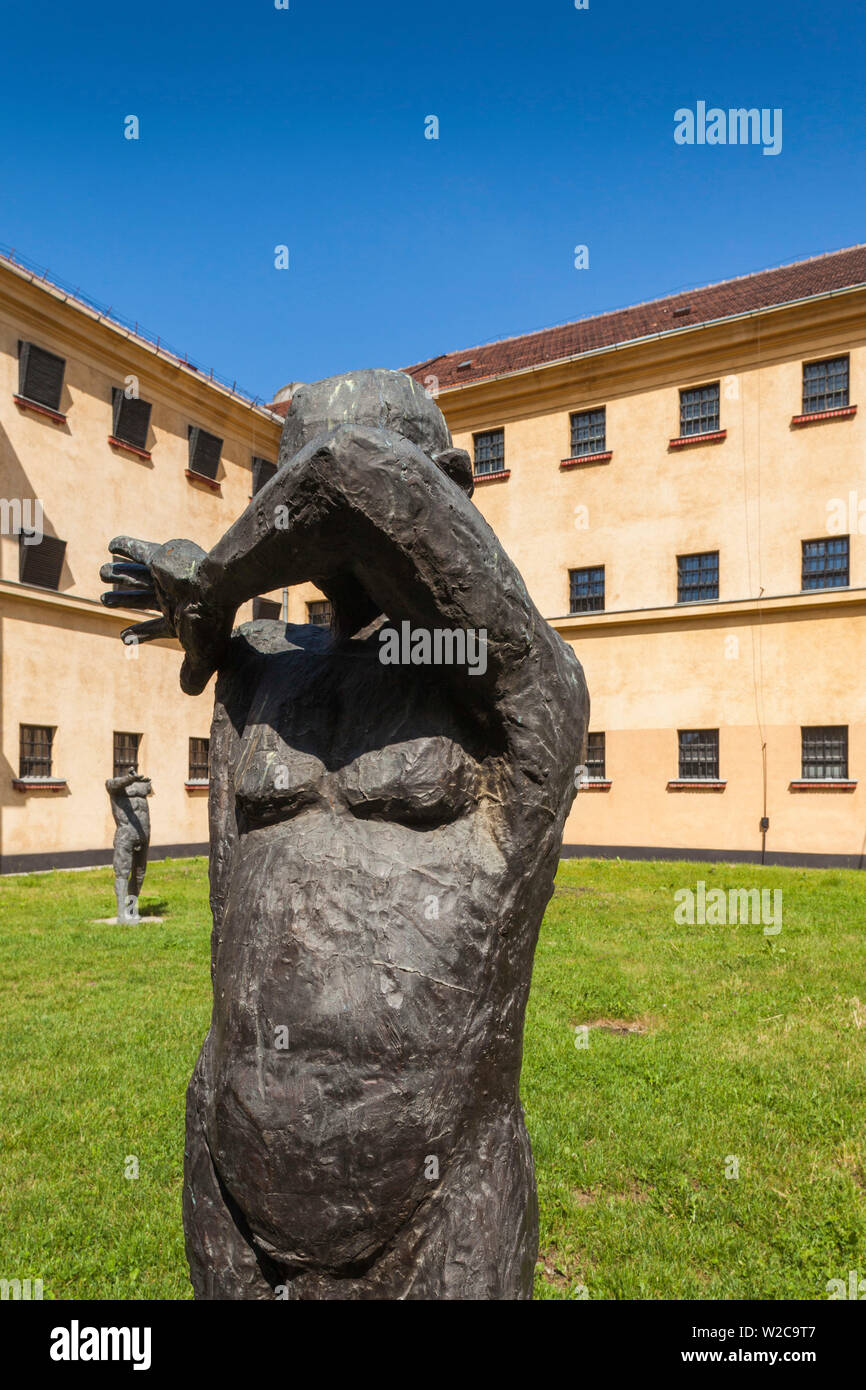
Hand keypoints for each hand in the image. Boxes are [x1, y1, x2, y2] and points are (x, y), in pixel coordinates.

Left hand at [100, 537, 231, 693]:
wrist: (216, 587)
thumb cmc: (209, 621)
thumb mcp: (203, 655)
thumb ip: (194, 673)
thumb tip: (188, 691)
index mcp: (181, 617)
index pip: (157, 627)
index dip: (140, 632)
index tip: (123, 637)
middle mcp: (173, 595)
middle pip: (142, 598)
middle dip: (124, 599)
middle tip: (104, 600)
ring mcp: (166, 576)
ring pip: (138, 576)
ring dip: (121, 576)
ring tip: (101, 574)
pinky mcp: (161, 557)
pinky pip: (139, 550)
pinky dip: (125, 547)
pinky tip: (111, 545)